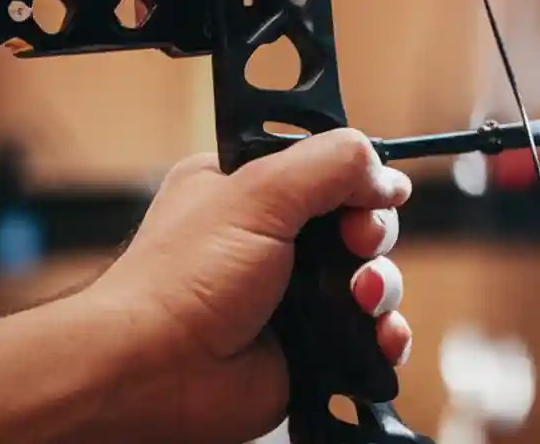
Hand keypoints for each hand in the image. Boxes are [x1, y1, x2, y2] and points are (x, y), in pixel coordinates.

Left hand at [82, 129, 412, 441]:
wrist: (154, 375)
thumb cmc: (177, 283)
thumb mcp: (258, 193)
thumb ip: (329, 164)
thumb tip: (386, 174)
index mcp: (252, 191)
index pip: (328, 169)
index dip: (358, 180)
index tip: (370, 193)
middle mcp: (274, 242)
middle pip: (360, 224)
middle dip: (373, 234)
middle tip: (358, 244)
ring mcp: (293, 296)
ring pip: (372, 279)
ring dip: (381, 286)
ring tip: (361, 298)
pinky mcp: (310, 346)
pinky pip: (370, 336)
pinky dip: (385, 335)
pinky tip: (378, 336)